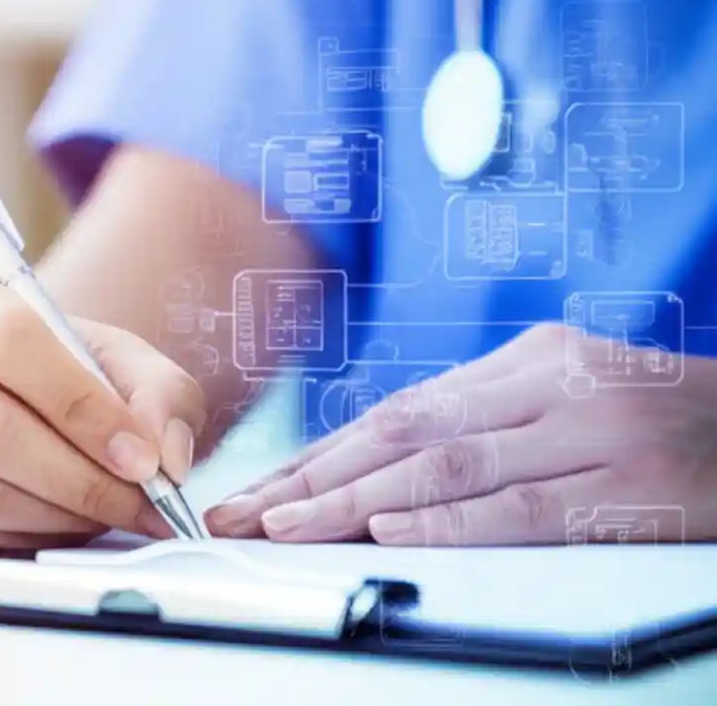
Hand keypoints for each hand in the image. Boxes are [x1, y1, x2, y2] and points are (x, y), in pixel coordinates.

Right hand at [0, 261, 204, 547]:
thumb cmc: (53, 363)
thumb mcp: (113, 353)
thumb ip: (158, 391)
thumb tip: (165, 456)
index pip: (4, 340)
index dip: (81, 404)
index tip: (140, 453)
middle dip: (81, 476)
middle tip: (143, 499)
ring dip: (64, 513)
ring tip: (116, 508)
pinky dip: (35, 534)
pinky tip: (69, 516)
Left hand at [206, 324, 716, 544]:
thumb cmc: (647, 416)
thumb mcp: (561, 393)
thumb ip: (477, 419)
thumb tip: (372, 460)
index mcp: (523, 362)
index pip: (397, 413)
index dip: (319, 454)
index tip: (258, 486)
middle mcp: (548, 387)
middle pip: (404, 434)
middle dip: (312, 478)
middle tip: (245, 511)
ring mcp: (588, 437)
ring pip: (448, 468)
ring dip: (355, 500)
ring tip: (287, 525)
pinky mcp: (628, 492)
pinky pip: (522, 508)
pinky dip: (449, 522)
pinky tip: (389, 531)